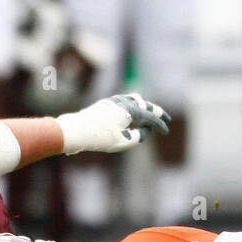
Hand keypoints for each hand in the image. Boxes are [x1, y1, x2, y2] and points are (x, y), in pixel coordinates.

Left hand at [55, 93, 170, 154]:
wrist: (75, 131)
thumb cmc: (100, 138)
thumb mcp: (123, 142)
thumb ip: (138, 136)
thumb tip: (144, 131)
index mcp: (130, 110)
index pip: (150, 117)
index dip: (160, 124)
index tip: (166, 131)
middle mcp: (123, 102)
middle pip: (145, 104)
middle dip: (156, 111)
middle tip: (165, 117)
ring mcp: (113, 101)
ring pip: (134, 99)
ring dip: (144, 106)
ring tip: (150, 113)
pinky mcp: (104, 104)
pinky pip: (124, 102)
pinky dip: (133, 106)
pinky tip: (132, 113)